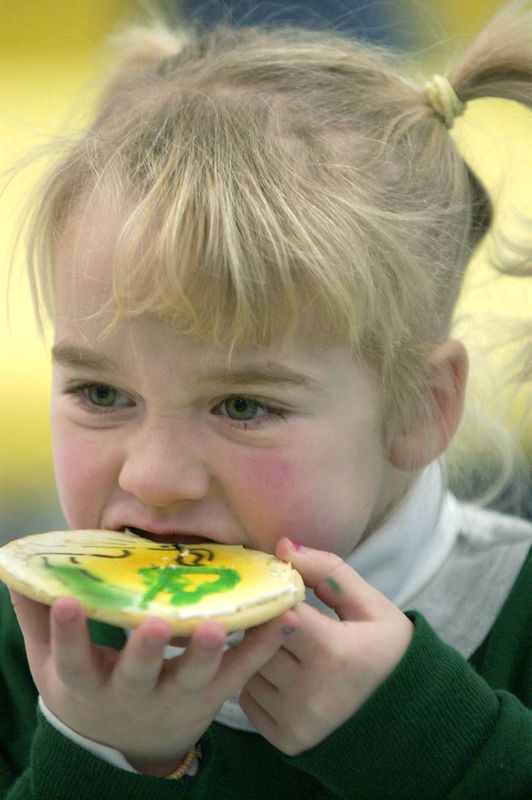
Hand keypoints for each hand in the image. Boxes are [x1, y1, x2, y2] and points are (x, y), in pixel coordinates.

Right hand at [9, 589, 297, 775]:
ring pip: (193, 678)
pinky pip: (239, 673)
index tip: (68, 599)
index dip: (68, 632)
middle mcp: (131, 695)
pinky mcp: (211, 697)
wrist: (128, 746)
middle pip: (138, 674)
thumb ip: (38, 619)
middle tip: (156, 624)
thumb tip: (15, 572)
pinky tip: (281, 618)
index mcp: (86, 684)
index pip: (72, 658)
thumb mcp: (52, 665)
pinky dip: (261, 646)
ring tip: (222, 624)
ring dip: (209, 652)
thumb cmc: (88, 689)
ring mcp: (175, 698)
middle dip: (146, 650)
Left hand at [239, 538, 413, 755]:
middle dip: (267, 625)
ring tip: (289, 649)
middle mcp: (311, 692)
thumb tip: (283, 546)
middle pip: (260, 641)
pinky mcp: (285, 740)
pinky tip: (286, 678)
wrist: (407, 718)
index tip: (286, 596)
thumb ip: (328, 570)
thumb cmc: (387, 653)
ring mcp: (296, 720)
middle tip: (284, 620)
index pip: (280, 612)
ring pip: (250, 669)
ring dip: (259, 654)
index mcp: (334, 652)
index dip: (279, 599)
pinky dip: (260, 684)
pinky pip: (249, 699)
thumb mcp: (371, 605)